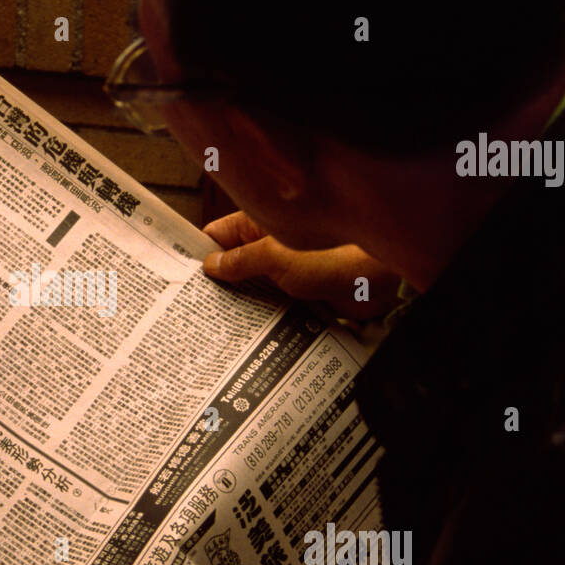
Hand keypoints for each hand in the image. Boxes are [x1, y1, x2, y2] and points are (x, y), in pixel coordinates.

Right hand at [202, 211, 401, 318]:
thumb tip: (211, 265)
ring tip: (214, 328)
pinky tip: (248, 337)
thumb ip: (241, 262)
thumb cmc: (337, 254)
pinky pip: (276, 309)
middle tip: (193, 309)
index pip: (219, 236)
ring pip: (255, 291)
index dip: (200, 253)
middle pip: (235, 266)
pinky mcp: (304, 297)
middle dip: (218, 286)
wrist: (383, 279)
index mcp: (262, 227)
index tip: (181, 275)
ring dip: (241, 306)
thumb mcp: (277, 257)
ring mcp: (288, 273)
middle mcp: (272, 248)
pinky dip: (265, 321)